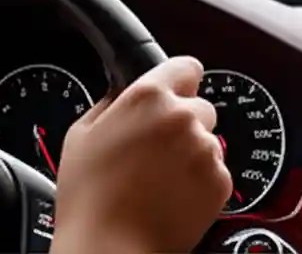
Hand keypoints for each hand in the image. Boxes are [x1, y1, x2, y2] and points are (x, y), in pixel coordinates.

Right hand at [52, 56, 230, 253]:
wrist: (110, 248)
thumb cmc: (90, 198)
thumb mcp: (81, 134)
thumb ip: (112, 103)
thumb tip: (125, 92)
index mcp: (149, 97)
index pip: (186, 67)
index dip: (178, 82)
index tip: (174, 93)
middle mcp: (183, 117)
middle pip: (199, 106)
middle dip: (182, 123)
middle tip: (155, 150)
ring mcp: (205, 149)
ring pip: (208, 140)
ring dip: (191, 153)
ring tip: (159, 179)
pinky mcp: (220, 181)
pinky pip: (216, 171)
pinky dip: (200, 181)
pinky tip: (171, 196)